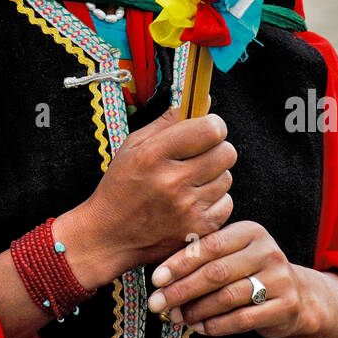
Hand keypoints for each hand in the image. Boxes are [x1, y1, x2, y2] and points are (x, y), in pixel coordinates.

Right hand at [73, 104, 236, 280]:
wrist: (109, 236)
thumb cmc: (120, 187)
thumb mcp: (133, 146)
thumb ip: (168, 122)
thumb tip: (202, 100)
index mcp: (154, 155)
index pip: (210, 129)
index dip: (213, 125)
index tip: (206, 129)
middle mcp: (173, 182)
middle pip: (226, 152)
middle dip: (216, 148)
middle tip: (200, 154)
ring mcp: (188, 209)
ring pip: (227, 177)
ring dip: (213, 176)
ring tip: (190, 181)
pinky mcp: (198, 230)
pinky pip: (227, 203)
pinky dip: (214, 200)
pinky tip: (193, 201)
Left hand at [146, 221, 315, 337]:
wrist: (297, 296)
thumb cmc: (250, 272)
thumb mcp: (233, 255)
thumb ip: (204, 257)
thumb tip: (162, 277)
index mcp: (250, 231)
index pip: (210, 245)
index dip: (180, 263)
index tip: (157, 279)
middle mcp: (268, 251)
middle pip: (216, 272)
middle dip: (182, 289)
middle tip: (158, 303)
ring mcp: (280, 279)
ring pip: (227, 297)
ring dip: (196, 310)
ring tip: (176, 317)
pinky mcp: (285, 306)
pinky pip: (242, 319)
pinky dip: (216, 325)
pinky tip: (199, 328)